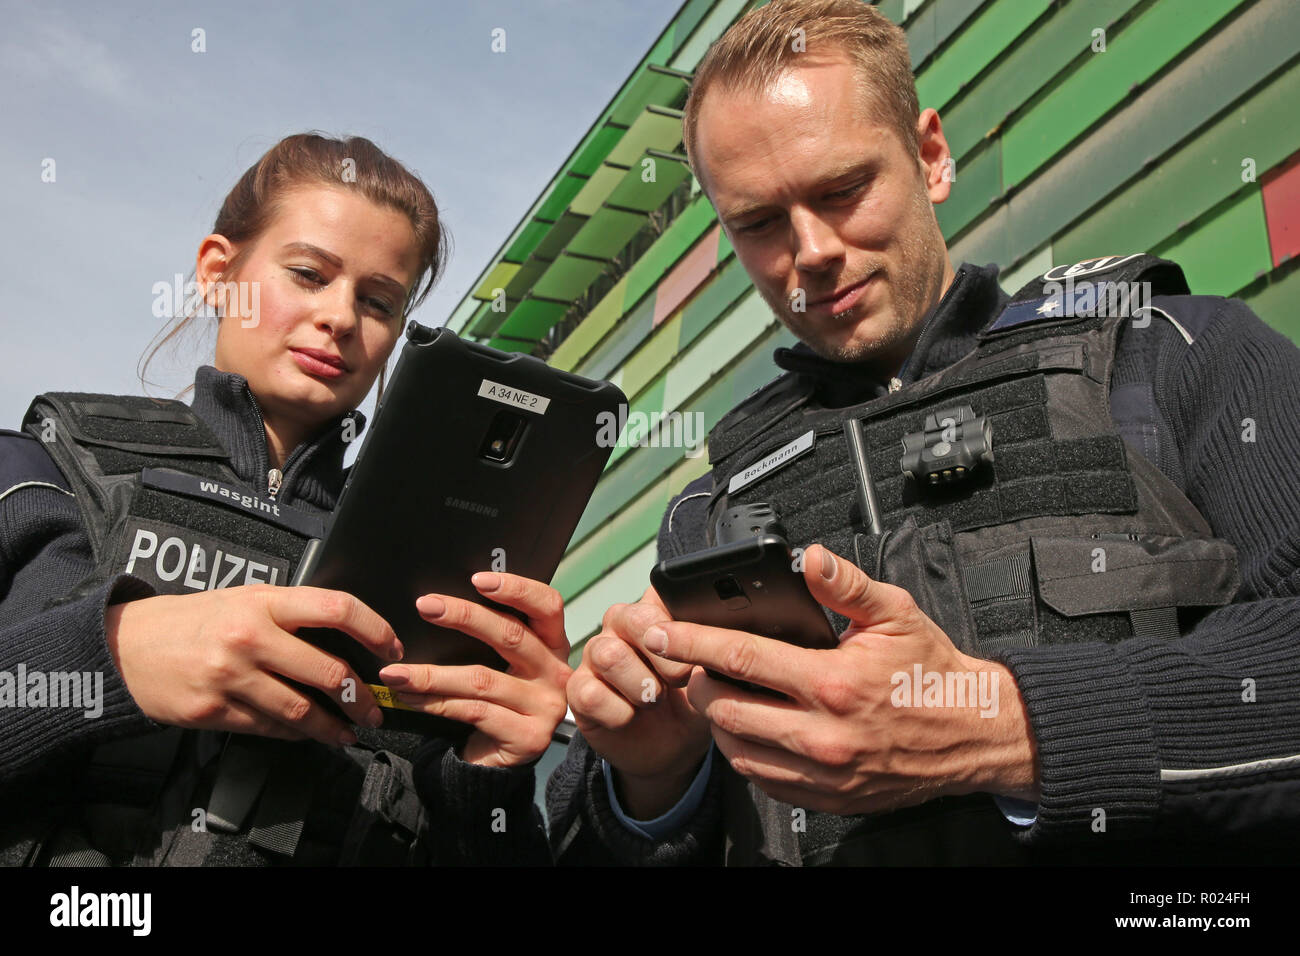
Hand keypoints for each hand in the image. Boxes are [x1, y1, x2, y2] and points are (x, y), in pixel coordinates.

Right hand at [106, 585, 402, 746]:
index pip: (337, 608)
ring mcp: (232, 676)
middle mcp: (250, 637)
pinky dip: (294, 733)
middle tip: (376, 709)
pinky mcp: (214, 710)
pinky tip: (307, 734)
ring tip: (349, 732)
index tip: (392, 649)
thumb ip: (291, 614)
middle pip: (327, 671)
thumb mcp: (245, 599)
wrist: (127, 646)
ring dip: (333, 727)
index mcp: (265, 601)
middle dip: (361, 697)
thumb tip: (346, 637)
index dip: (375, 629)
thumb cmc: (196, 620)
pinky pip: (269, 727)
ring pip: (301, 710)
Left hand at [377, 572, 570, 768]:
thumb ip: (493, 635)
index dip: (517, 588)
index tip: (477, 579)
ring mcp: (546, 707)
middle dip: (464, 616)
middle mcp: (556, 673)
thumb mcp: (504, 664)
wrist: (499, 761)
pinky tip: (411, 697)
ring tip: (395, 671)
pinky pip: (474, 712)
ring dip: (432, 674)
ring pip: (482, 680)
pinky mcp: (528, 737)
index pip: (548, 605)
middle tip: (425, 606)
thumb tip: (442, 600)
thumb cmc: (496, 701)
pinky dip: (436, 703)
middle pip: (512, 635)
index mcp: (554, 644)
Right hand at [566, 586, 712, 818]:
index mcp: (653, 611)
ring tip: (654, 700)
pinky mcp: (578, 690)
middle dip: (665, 657)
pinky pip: (591, 694)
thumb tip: (715, 633)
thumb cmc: (691, 698)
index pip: (659, 593)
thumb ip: (710, 646)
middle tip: (680, 681)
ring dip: (641, 686)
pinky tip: (631, 717)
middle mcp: (619, 625)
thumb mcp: (710, 673)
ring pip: (609, 654)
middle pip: (632, 617)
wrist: (673, 746)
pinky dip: (619, 713)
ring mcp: (595, 655)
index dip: (681, 627)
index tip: (699, 654)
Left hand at [645, 544, 1039, 814]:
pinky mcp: (828, 798)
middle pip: (726, 711)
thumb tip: (809, 558)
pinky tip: (752, 730)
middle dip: (700, 684)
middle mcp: (823, 734)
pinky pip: (765, 781)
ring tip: (723, 695)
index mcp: (833, 683)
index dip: (691, 643)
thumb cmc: (932, 671)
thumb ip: (846, 585)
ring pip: (738, 752)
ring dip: (718, 723)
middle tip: (697, 665)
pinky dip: (747, 755)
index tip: (660, 632)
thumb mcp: (896, 614)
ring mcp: (824, 773)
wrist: (974, 733)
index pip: (740, 659)